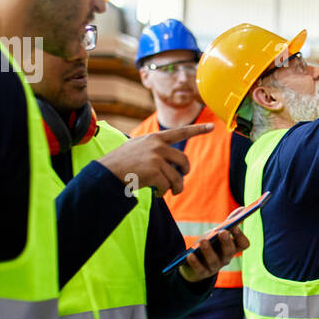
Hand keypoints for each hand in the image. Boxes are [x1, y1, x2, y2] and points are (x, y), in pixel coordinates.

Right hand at [97, 123, 213, 195]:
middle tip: (180, 181)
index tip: (212, 125)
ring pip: (177, 177)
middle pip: (183, 160)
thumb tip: (170, 161)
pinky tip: (155, 193)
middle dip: (184, 172)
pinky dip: (163, 193)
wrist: (106, 172)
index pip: (180, 132)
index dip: (197, 129)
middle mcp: (157, 145)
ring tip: (169, 192)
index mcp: (154, 138)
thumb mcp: (137, 147)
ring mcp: (156, 158)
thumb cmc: (120, 163)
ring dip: (175, 188)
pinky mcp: (154, 172)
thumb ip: (153, 148)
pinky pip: (166, 186)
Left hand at [178, 225, 249, 281]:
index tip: (235, 226)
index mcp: (232, 248)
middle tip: (223, 232)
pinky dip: (195, 262)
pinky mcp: (202, 274)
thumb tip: (241, 208)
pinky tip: (190, 255)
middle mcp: (226, 259)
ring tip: (203, 241)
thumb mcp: (217, 234)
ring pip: (214, 261)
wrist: (193, 264)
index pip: (243, 244)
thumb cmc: (209, 245)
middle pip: (229, 252)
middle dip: (226, 242)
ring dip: (209, 251)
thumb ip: (228, 223)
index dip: (240, 236)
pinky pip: (200, 269)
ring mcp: (214, 268)